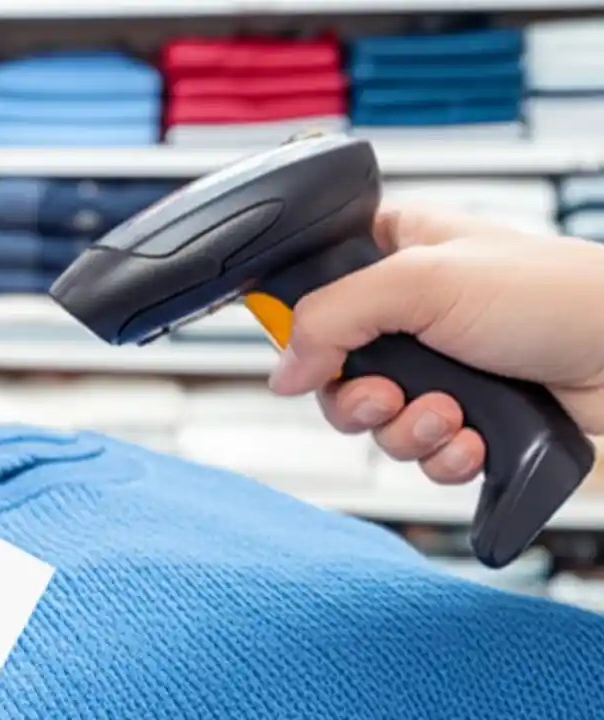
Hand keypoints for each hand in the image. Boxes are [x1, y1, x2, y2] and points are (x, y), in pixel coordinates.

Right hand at [269, 204, 603, 483]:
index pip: (314, 289)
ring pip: (377, 421)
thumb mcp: (421, 282)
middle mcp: (412, 311)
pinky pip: (422, 453)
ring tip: (453, 416)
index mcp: (395, 253)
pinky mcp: (471, 417)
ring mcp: (442, 367)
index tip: (312, 355)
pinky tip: (476, 441)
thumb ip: (332, 317)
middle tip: (389, 395)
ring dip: (409, 431)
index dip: (306, 330)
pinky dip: (445, 456)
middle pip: (336, 372)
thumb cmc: (558, 295)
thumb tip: (283, 369)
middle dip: (361, 399)